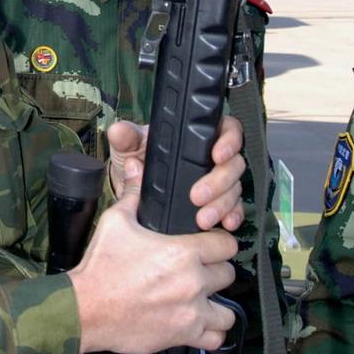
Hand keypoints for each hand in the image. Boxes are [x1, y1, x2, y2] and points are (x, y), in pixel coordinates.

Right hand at [70, 155, 237, 353]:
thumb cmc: (100, 266)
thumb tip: (137, 168)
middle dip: (215, 270)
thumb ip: (134, 195)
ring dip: (217, 304)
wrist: (85, 308)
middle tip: (200, 270)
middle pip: (228, 274)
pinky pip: (215, 337)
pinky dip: (210, 331)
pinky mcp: (183, 336)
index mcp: (182, 252)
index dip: (219, 242)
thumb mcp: (115, 222)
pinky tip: (197, 322)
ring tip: (203, 299)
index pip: (226, 244)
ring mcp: (190, 312)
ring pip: (227, 311)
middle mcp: (193, 282)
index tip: (210, 244)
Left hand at [106, 115, 244, 231]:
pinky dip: (232, 216)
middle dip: (219, 182)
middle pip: (233, 164)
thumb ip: (125, 137)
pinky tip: (225, 224)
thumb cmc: (135, 158)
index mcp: (195, 136)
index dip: (229, 139)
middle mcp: (211, 157)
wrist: (133, 189)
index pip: (226, 129)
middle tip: (197, 196)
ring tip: (203, 219)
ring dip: (222, 205)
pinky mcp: (217, 203)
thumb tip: (119, 131)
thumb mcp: (128, 146)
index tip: (217, 154)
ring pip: (234, 188)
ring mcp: (217, 181)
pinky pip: (234, 208)